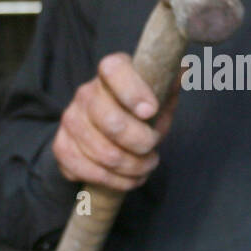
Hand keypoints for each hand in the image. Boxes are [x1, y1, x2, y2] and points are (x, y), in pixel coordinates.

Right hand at [51, 53, 179, 191]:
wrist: (107, 133)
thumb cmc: (140, 112)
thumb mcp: (161, 95)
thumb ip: (172, 83)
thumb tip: (189, 69)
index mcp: (111, 73)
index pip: (114, 70)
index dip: (132, 91)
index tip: (151, 111)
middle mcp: (85, 93)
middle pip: (111, 122)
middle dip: (141, 142)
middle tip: (153, 148)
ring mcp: (70, 120)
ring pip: (104, 153)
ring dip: (133, 167)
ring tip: (145, 166)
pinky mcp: (62, 147)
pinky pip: (88, 171)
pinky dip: (115, 181)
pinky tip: (129, 178)